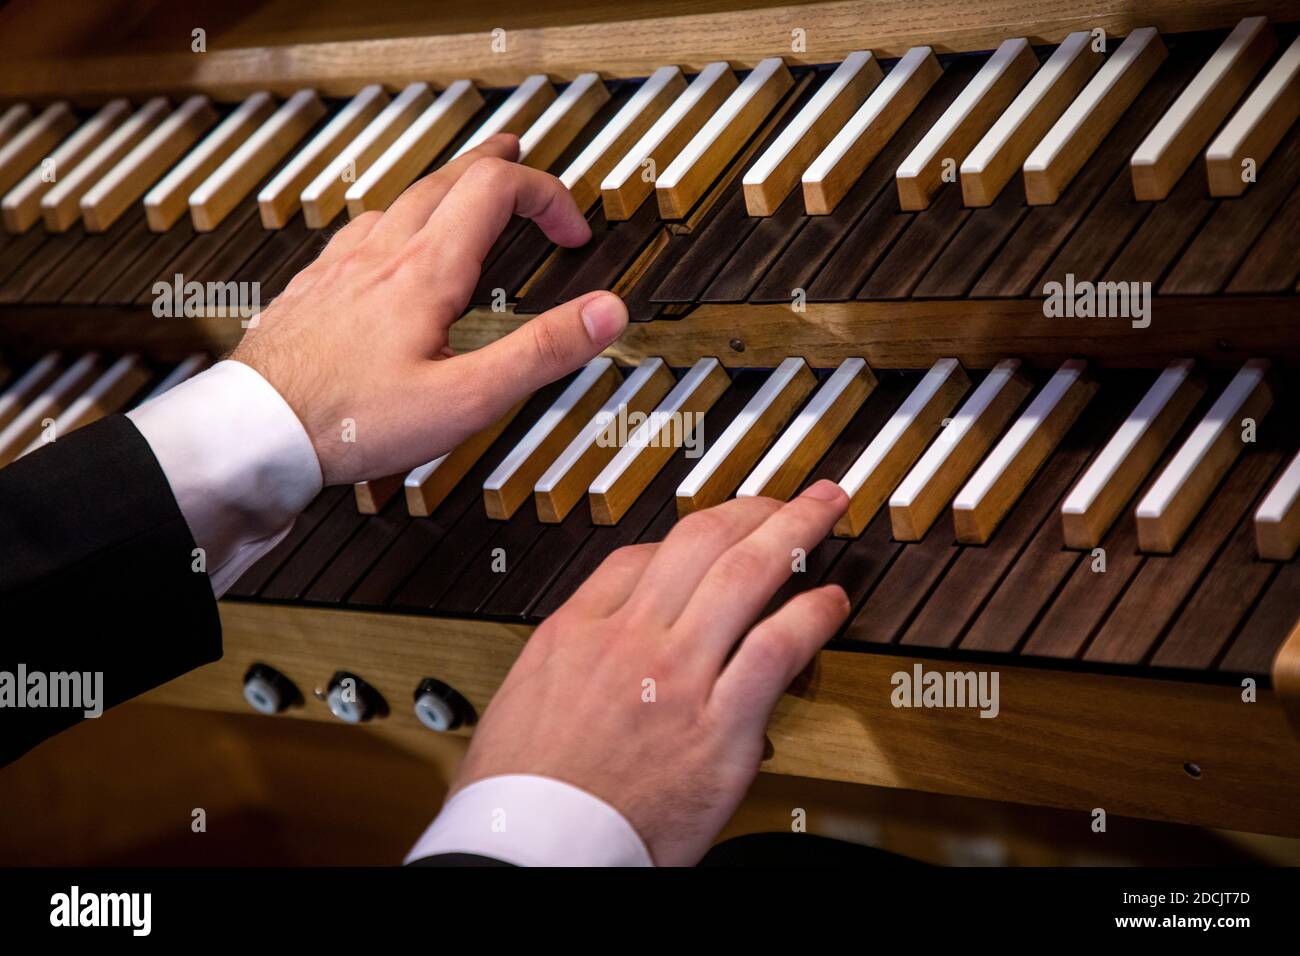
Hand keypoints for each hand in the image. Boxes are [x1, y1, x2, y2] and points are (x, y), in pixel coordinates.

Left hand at [230, 134, 628, 485]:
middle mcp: (382, 253)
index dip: (546, 195)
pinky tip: (391, 243)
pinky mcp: (315, 285)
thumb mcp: (466, 399)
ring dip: (447, 186)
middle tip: (521, 159)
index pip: (498, 190)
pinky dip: (398, 218)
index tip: (571, 231)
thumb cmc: (350, 420)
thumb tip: (604, 313)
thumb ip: (540, 353)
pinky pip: (362, 229)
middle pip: (448, 177)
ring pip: (402, 198)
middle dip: (497, 165)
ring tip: (467, 191)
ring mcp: (343, 264)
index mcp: (426, 271)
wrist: (253, 430)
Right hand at [453, 481, 851, 865]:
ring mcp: (678, 677)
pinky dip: (811, 614)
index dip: (693, 534)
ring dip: (794, 532)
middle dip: (756, 506)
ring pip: (745, 576)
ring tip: (825, 513)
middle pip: (701, 542)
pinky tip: (831, 600)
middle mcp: (630, 640)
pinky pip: (776, 648)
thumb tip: (604, 635)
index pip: (641, 555)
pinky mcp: (719, 727)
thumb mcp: (524, 696)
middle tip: (792, 493)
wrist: (532, 848)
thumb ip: (571, 653)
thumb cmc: (521, 793)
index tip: (721, 533)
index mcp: (577, 629)